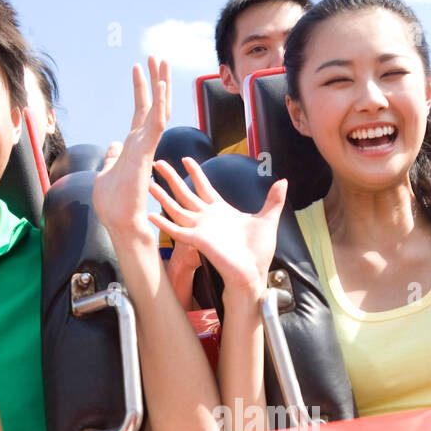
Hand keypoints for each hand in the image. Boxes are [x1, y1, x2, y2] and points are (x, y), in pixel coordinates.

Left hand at [93, 57, 169, 236]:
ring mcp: (146, 148)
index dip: (141, 89)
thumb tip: (113, 145)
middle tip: (156, 56)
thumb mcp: (107, 173)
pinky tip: (162, 85)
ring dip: (160, 84)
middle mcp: (143, 144)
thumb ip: (113, 157)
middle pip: (152, 106)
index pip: (140, 112)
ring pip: (158, 110)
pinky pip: (157, 124)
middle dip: (155, 80)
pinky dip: (160, 104)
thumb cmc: (114, 205)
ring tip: (161, 60)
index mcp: (134, 147)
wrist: (121, 223)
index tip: (138, 68)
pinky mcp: (146, 153)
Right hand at [148, 156, 286, 295]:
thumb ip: (273, 200)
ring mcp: (200, 229)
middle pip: (184, 193)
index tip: (186, 158)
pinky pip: (176, 231)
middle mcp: (207, 218)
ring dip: (161, 196)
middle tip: (157, 162)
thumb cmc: (258, 252)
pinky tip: (150, 215)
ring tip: (147, 182)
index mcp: (221, 210)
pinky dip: (164, 224)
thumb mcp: (268, 219)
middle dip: (171, 177)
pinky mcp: (197, 241)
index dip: (195, 172)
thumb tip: (283, 181)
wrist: (254, 272)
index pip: (204, 187)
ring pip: (175, 208)